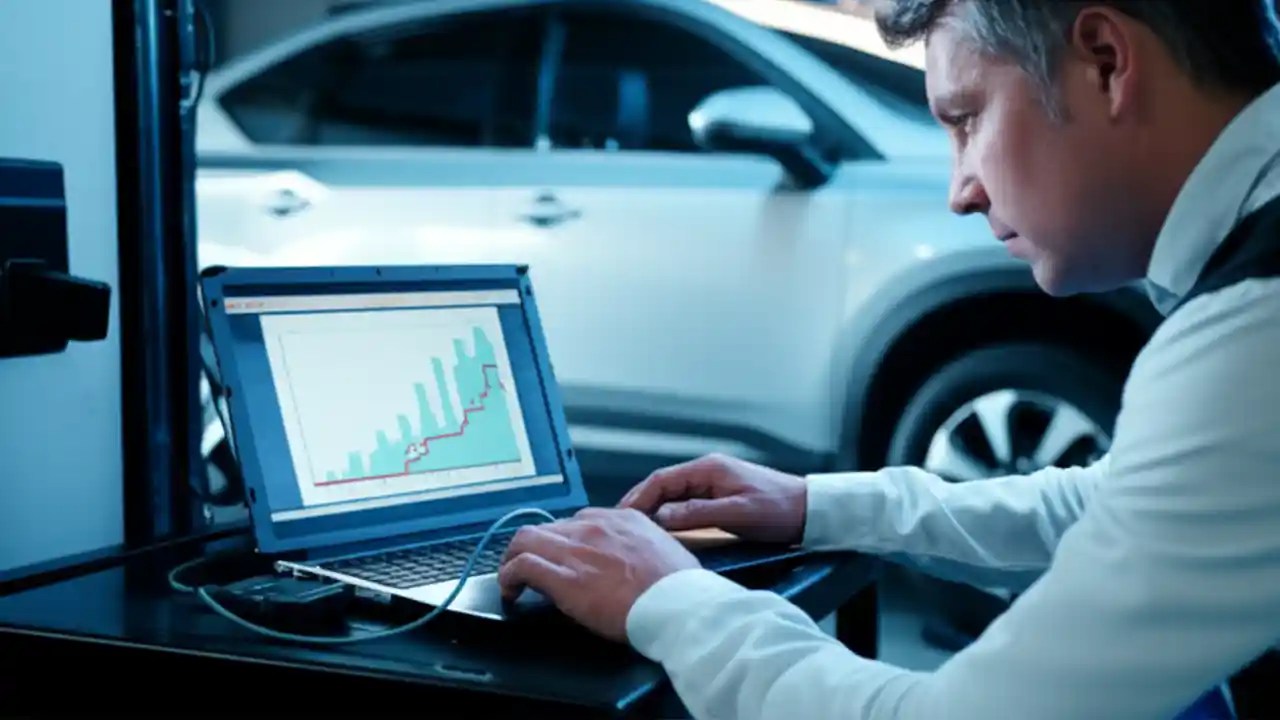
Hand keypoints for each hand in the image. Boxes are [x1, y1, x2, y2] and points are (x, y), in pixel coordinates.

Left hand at [497, 507, 699, 641]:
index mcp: (621, 518)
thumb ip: (644, 547)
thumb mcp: (665, 549)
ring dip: (514, 557)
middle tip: (533, 567)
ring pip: (526, 539)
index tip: (565, 557)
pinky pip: (522, 565)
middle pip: (549, 527)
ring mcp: (576, 549)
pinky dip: (509, 576)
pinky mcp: (564, 577)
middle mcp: (594, 526)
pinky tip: (511, 591)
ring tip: (513, 577)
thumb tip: (637, 561)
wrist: (678, 603)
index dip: (566, 541)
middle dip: (536, 547)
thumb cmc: (679, 586)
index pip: (579, 521)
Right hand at [618, 453, 807, 544]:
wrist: (810, 511)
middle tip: (620, 524)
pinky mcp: (721, 496)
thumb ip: (698, 513)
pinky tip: (662, 529)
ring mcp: (714, 483)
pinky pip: (687, 503)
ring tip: (636, 529)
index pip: (663, 479)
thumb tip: (661, 516)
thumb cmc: (778, 509)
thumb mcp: (737, 513)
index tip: (622, 516)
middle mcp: (708, 471)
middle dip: (641, 502)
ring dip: (655, 509)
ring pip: (674, 495)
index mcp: (709, 469)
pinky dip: (671, 514)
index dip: (639, 497)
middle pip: (664, 485)